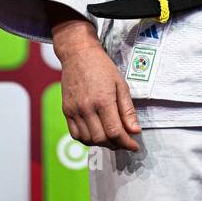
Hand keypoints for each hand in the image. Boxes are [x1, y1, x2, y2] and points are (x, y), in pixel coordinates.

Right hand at [48, 3, 141, 151]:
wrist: (78, 54)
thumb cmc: (102, 67)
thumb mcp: (121, 84)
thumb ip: (128, 110)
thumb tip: (134, 131)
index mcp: (103, 100)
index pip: (115, 132)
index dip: (127, 143)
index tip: (134, 146)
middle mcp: (87, 108)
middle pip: (101, 139)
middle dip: (116, 145)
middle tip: (125, 141)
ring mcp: (74, 110)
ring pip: (88, 140)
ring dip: (102, 143)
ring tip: (112, 137)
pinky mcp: (66, 111)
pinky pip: (76, 134)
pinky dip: (87, 139)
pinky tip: (96, 134)